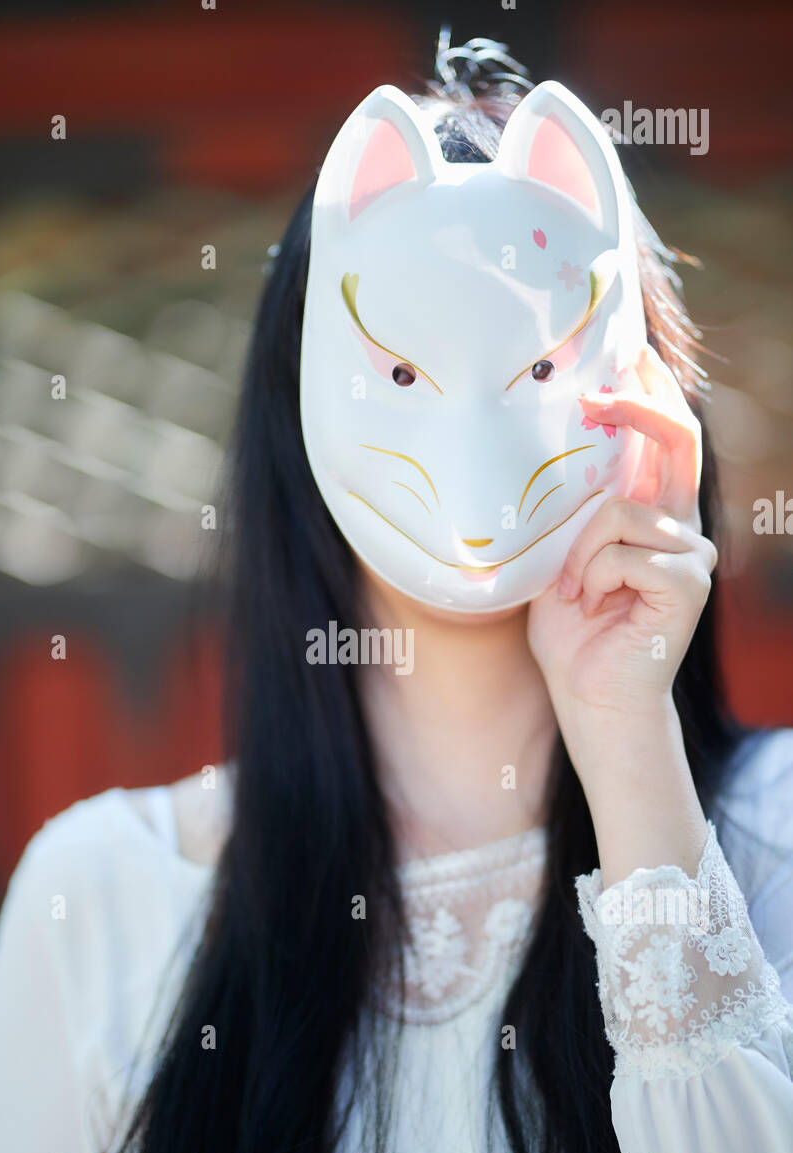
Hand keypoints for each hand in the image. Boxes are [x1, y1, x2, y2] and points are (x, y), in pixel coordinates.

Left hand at [527, 345, 713, 880]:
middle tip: (592, 389)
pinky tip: (592, 608)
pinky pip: (620, 548)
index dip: (650, 388)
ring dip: (577, 555)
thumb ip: (577, 509)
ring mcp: (690, 552)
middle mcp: (680, 525)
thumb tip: (561, 443)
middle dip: (634, 402)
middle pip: (675, 435)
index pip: (664, 435)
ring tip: (572, 594)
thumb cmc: (572, 635)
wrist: (592, 701)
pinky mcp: (687, 580)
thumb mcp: (561, 557)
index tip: (623, 350)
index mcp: (653, 515)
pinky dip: (590, 577)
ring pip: (619, 509)